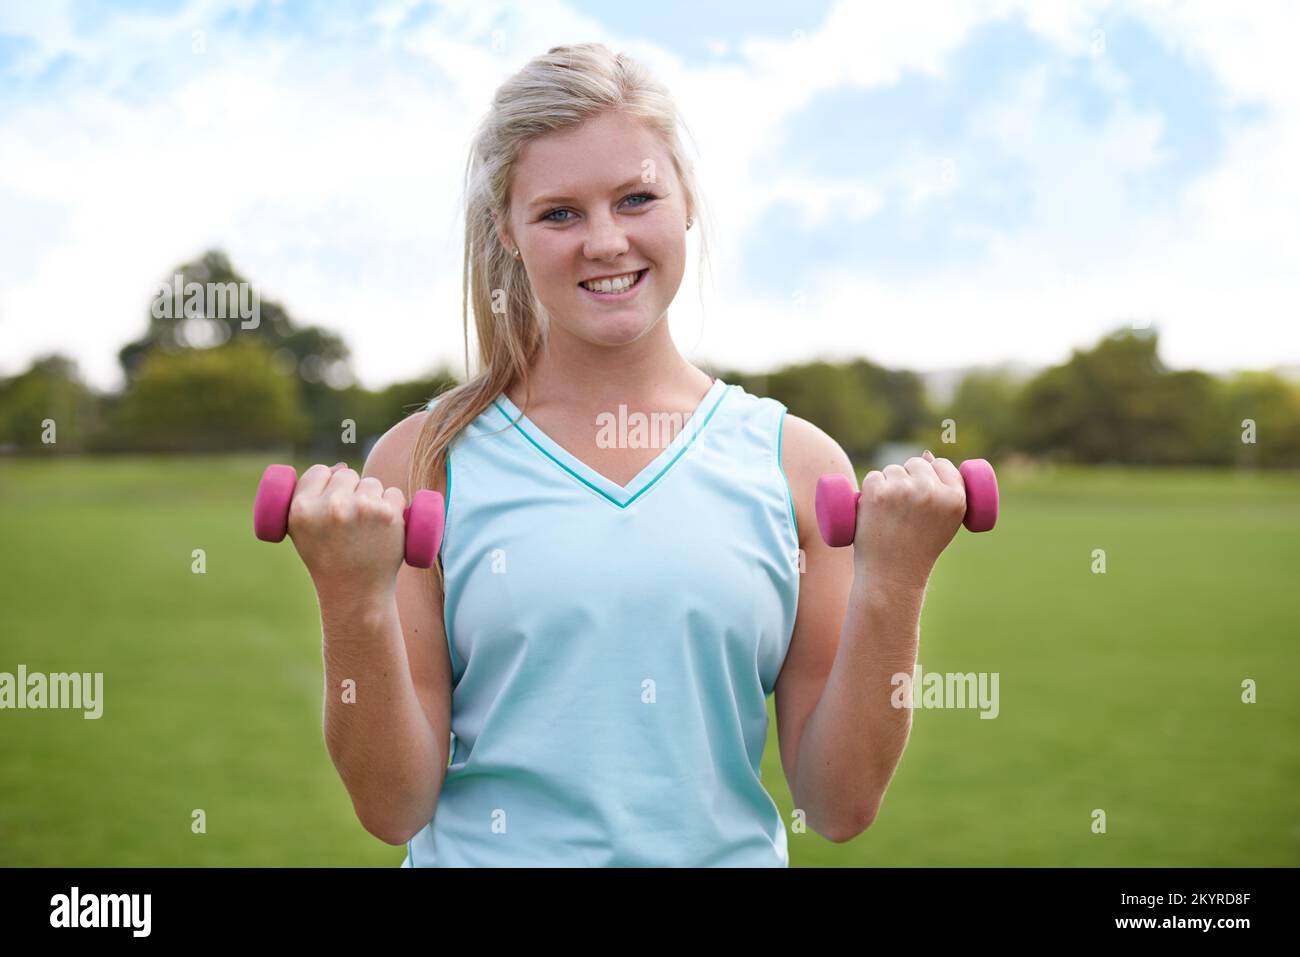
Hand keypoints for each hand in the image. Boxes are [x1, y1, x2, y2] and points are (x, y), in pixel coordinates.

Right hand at [286, 462, 408, 598]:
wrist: (356, 593)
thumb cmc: (328, 561)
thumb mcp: (303, 532)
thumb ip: (310, 498)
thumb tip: (340, 466)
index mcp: (302, 509)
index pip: (318, 472)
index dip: (327, 484)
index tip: (331, 502)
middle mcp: (331, 506)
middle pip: (347, 474)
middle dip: (351, 491)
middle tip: (351, 521)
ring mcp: (362, 508)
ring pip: (372, 483)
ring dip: (374, 498)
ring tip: (366, 528)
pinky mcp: (388, 514)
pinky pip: (394, 494)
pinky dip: (394, 507)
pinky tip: (385, 528)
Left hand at [853, 450, 966, 587]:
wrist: (893, 576)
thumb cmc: (918, 549)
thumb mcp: (944, 522)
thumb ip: (943, 490)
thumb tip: (926, 453)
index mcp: (955, 498)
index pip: (942, 465)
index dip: (931, 475)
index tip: (923, 494)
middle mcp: (931, 492)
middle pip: (915, 464)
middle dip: (908, 479)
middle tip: (904, 510)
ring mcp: (903, 491)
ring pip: (892, 470)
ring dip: (887, 484)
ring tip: (890, 515)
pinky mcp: (877, 493)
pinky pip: (872, 477)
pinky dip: (870, 490)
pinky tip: (874, 511)